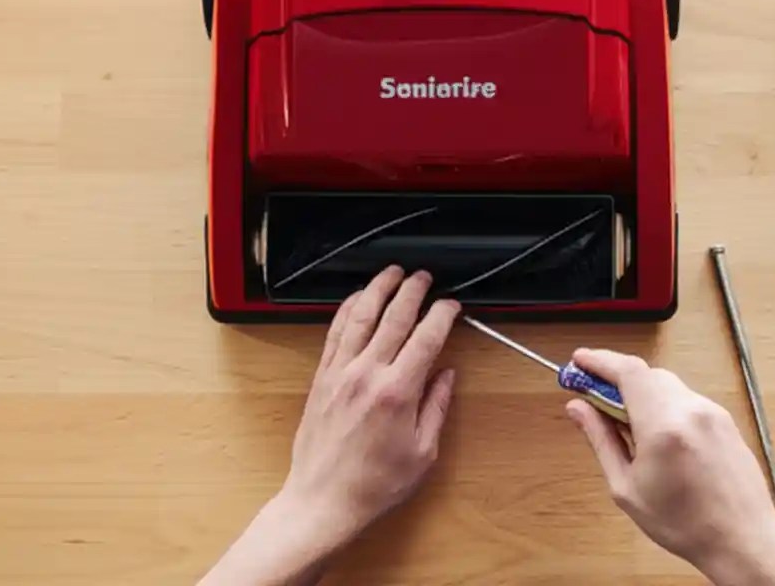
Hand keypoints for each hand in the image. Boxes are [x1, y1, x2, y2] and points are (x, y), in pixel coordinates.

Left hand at [200, 267, 460, 585]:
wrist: (323, 501)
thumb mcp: (423, 452)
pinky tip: (357, 299)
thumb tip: (446, 376)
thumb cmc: (374, 484)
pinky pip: (335, 333)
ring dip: (378, 289)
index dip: (443, 315)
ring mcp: (340, 374)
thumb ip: (436, 407)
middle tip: (425, 277)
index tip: (452, 306)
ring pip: (360, 316)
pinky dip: (347, 310)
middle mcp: (366, 375)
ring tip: (392, 273)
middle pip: (394, 317)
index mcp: (397, 393)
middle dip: (413, 290)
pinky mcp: (322, 379)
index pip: (426, 338)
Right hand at [566, 350, 774, 585]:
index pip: (627, 371)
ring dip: (641, 390)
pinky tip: (654, 430)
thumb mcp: (627, 487)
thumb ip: (601, 440)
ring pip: (667, 384)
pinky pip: (686, 398)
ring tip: (623, 418)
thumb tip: (578, 408)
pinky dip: (663, 402)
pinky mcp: (725, 420)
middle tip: (592, 392)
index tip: (579, 360)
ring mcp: (712, 412)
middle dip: (616, 376)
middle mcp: (691, 410)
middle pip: (647, 373)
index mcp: (663, 426)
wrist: (742, 539)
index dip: (599, 360)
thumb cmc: (683, 523)